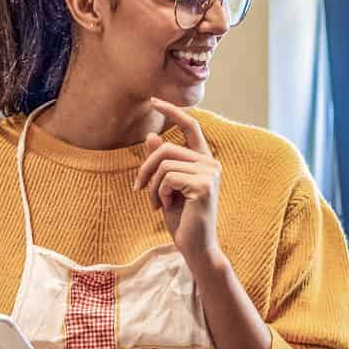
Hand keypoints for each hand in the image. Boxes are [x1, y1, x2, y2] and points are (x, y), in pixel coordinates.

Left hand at [135, 97, 223, 269]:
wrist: (195, 247)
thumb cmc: (182, 219)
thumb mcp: (166, 187)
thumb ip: (161, 163)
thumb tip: (152, 135)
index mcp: (204, 161)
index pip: (191, 126)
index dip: (173, 111)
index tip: (154, 101)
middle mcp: (211, 164)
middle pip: (166, 149)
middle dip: (145, 168)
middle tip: (138, 188)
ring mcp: (209, 174)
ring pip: (164, 164)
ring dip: (151, 186)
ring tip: (156, 203)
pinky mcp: (204, 186)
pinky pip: (167, 178)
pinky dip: (159, 193)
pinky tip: (166, 207)